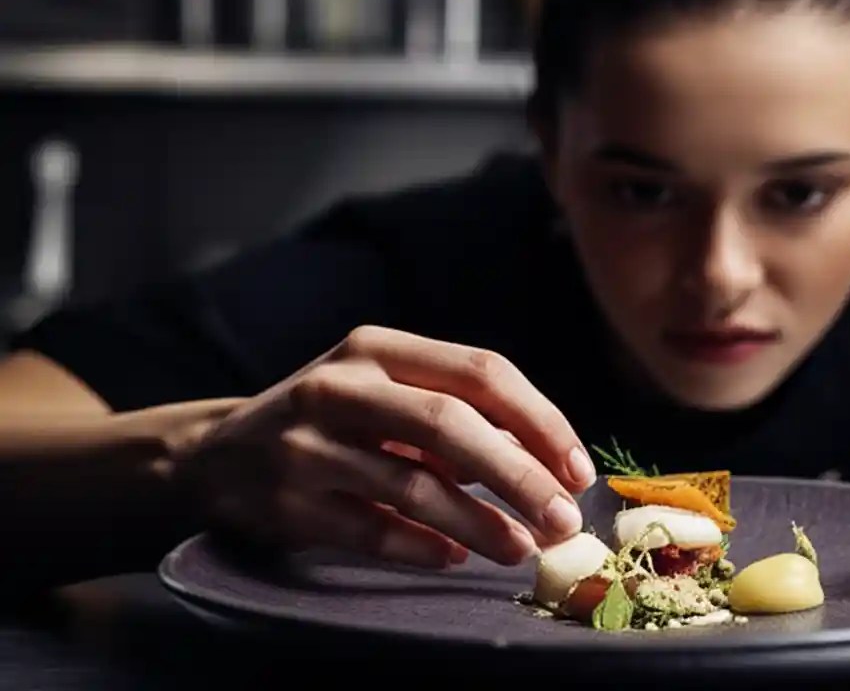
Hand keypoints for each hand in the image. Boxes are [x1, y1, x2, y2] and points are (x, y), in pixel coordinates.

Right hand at [167, 325, 595, 568]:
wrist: (214, 455)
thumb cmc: (332, 423)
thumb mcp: (386, 394)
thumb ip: (458, 416)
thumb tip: (550, 467)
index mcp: (378, 348)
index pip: (481, 372)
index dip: (540, 421)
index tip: (577, 469)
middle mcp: (340, 387)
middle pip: (450, 426)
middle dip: (519, 476)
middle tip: (562, 520)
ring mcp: (306, 445)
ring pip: (412, 485)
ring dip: (479, 522)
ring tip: (520, 548)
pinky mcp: (286, 502)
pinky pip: (369, 529)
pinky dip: (420, 546)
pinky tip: (454, 557)